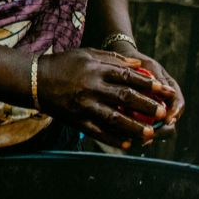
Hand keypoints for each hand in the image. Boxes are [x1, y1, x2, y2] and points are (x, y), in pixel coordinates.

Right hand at [35, 48, 167, 148]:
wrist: (34, 80)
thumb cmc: (63, 64)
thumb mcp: (87, 54)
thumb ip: (113, 59)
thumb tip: (139, 66)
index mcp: (96, 70)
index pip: (128, 77)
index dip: (149, 85)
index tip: (164, 91)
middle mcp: (91, 88)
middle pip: (125, 98)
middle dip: (147, 106)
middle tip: (163, 113)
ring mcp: (84, 105)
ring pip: (115, 119)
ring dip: (135, 127)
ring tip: (151, 133)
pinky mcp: (76, 120)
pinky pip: (98, 132)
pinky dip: (113, 139)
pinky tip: (127, 144)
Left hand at [109, 41, 184, 136]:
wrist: (125, 63)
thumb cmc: (138, 62)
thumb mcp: (149, 67)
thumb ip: (158, 80)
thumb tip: (166, 92)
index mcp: (171, 92)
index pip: (178, 106)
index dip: (174, 114)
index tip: (167, 120)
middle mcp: (165, 104)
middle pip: (170, 123)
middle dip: (162, 131)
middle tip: (152, 135)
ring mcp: (154, 112)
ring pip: (157, 130)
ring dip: (149, 136)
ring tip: (140, 140)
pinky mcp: (141, 117)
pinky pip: (142, 129)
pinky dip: (137, 134)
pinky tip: (127, 137)